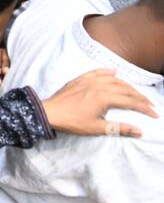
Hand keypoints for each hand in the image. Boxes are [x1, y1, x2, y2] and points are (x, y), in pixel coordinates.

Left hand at [41, 69, 158, 137]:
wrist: (49, 112)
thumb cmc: (72, 121)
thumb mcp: (97, 128)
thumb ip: (119, 128)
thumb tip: (139, 131)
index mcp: (104, 98)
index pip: (130, 101)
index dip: (144, 107)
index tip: (154, 114)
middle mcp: (99, 86)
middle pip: (125, 89)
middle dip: (139, 97)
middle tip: (149, 104)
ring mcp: (88, 81)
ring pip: (113, 80)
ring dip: (127, 85)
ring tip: (136, 92)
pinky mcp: (79, 79)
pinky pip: (96, 72)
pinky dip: (106, 72)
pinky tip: (113, 72)